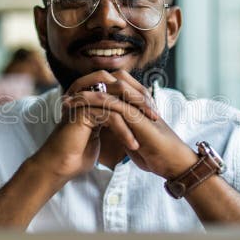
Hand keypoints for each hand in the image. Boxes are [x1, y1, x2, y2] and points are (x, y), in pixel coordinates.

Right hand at [32, 70, 159, 180]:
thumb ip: (116, 119)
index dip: (140, 95)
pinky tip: (133, 144)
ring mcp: (84, 100)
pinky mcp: (82, 111)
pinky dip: (123, 130)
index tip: (154, 112)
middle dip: (140, 100)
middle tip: (155, 115)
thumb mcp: (104, 132)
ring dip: (135, 114)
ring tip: (148, 129)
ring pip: (116, 99)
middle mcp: (88, 92)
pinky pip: (109, 116)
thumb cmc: (80, 152)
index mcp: (94, 94)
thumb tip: (136, 115)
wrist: (61, 165)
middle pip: (121, 85)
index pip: (122, 85)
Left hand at [61, 70, 197, 179]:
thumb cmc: (154, 152)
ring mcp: (139, 105)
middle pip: (115, 78)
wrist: (170, 162)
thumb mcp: (132, 135)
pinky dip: (93, 102)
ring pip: (112, 88)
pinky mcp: (137, 116)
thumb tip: (106, 126)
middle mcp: (140, 99)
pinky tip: (79, 105)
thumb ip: (121, 126)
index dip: (98, 85)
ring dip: (88, 91)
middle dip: (91, 82)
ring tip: (68, 99)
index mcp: (140, 102)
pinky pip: (112, 103)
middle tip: (70, 92)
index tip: (76, 95)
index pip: (118, 83)